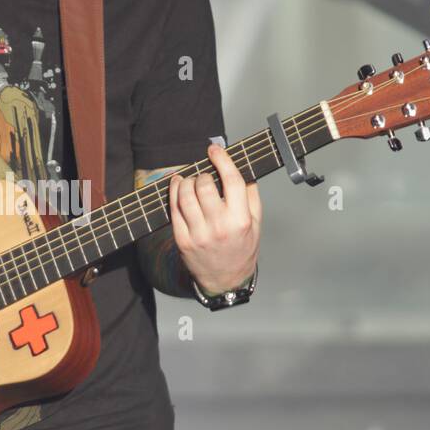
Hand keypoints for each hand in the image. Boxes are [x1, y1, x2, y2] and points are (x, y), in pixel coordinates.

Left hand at [169, 143, 261, 294]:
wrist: (224, 279)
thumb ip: (251, 196)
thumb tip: (242, 170)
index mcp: (240, 220)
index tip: (215, 149)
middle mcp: (219, 226)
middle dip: (203, 174)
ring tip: (190, 179)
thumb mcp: (256, 224)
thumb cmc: (241, 249)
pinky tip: (177, 185)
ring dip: (186, 181)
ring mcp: (199, 234)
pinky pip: (174, 209)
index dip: (222, 160)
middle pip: (205, 185)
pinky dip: (174, 192)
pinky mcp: (182, 240)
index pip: (232, 181)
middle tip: (205, 175)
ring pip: (186, 195)